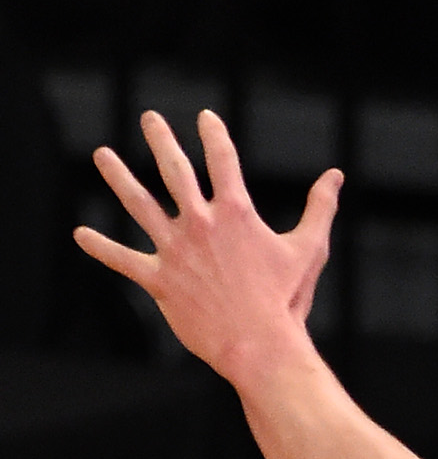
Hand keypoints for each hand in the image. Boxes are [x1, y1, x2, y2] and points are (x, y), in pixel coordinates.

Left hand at [75, 110, 340, 379]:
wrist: (258, 341)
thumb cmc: (287, 296)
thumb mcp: (309, 247)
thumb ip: (321, 207)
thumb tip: (336, 175)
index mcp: (237, 213)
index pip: (223, 160)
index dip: (214, 134)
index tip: (205, 116)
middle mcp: (201, 225)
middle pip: (175, 172)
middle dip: (161, 140)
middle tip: (149, 118)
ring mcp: (175, 251)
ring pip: (139, 205)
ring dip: (118, 178)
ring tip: (102, 154)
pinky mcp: (158, 281)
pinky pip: (123, 260)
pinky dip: (100, 247)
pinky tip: (80, 233)